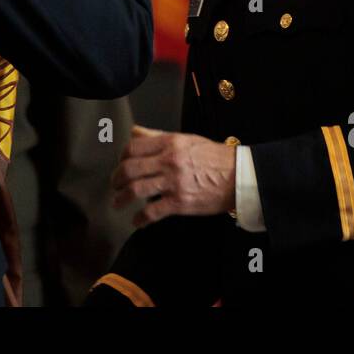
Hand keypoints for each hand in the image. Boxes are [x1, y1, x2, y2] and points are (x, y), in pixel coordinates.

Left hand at [111, 125, 236, 226]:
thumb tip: (135, 132)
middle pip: (129, 169)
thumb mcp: (186, 139)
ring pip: (136, 190)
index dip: (121, 158)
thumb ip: (158, 136)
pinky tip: (137, 221)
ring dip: (122, 199)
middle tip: (114, 186)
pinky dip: (140, 219)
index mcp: (170, 143)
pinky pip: (152, 212)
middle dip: (116, 180)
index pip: (133, 147)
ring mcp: (173, 182)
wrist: (239, 176)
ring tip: (118, 203)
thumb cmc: (215, 158)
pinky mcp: (180, 203)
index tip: (120, 165)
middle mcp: (169, 161)